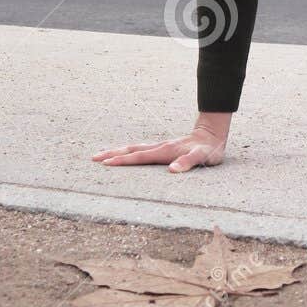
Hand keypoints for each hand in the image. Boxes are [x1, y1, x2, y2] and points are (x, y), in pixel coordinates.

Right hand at [92, 112, 231, 173]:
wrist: (212, 135)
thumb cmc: (208, 149)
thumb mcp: (202, 157)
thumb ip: (188, 162)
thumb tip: (172, 171)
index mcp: (165, 151)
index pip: (139, 157)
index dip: (123, 160)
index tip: (106, 163)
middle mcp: (159, 148)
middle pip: (131, 150)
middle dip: (112, 154)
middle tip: (94, 158)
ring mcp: (160, 147)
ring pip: (134, 149)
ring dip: (118, 152)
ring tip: (102, 155)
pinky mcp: (162, 149)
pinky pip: (141, 151)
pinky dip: (128, 152)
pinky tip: (124, 155)